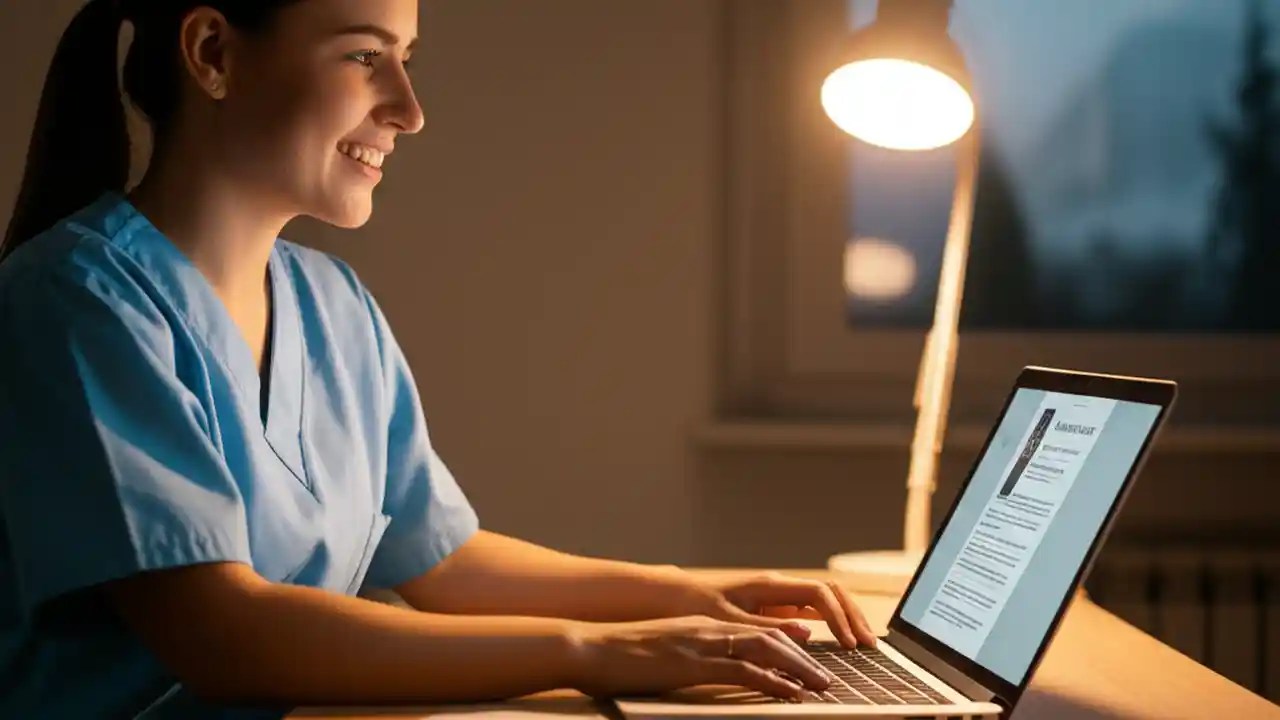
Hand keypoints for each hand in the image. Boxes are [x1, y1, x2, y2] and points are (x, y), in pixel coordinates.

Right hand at [568, 615, 835, 700]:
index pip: (757, 631)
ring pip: (767, 650)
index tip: (810, 662)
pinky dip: (773, 682)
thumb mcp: (666, 651)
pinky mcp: (695, 664)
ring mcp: (704, 644)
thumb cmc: (623, 656)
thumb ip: (692, 653)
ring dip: (799, 669)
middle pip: (771, 637)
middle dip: (804, 658)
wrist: (593, 648)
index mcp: (705, 625)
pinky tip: (789, 694)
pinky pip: (744, 671)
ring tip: (820, 686)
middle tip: (826, 678)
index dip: (789, 645)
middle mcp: (710, 629)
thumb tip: (709, 666)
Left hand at [673, 571, 877, 648]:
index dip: (839, 618)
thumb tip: (805, 633)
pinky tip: (841, 643)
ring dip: (847, 619)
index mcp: (771, 585)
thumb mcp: (729, 621)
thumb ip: (766, 628)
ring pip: (826, 601)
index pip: (819, 594)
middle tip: (870, 644)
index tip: (848, 643)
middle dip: (854, 616)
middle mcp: (780, 587)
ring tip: (863, 644)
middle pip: (831, 593)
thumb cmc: (699, 606)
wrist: (678, 598)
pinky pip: (813, 612)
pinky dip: (832, 625)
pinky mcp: (778, 609)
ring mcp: (781, 597)